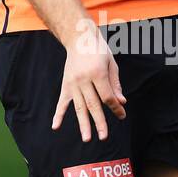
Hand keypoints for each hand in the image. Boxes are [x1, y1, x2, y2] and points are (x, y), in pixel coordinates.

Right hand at [51, 19, 126, 141]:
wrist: (79, 38)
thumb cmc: (99, 50)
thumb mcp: (111, 64)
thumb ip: (116, 84)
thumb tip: (121, 102)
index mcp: (97, 73)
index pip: (107, 96)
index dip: (115, 108)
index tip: (122, 116)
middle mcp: (84, 79)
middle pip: (93, 105)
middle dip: (99, 122)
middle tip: (103, 137)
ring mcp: (73, 83)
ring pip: (79, 107)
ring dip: (83, 123)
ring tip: (86, 139)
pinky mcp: (65, 84)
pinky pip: (62, 102)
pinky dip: (58, 115)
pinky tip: (55, 127)